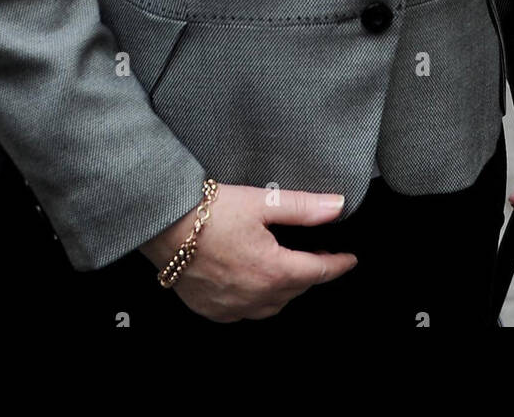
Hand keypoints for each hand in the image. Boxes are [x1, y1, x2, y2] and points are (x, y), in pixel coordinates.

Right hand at [137, 183, 357, 321]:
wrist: (164, 227)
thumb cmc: (209, 212)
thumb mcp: (261, 202)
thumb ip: (302, 207)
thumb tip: (336, 206)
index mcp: (272, 270)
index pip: (317, 271)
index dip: (337, 265)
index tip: (349, 260)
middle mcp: (255, 295)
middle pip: (296, 289)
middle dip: (311, 273)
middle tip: (318, 256)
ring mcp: (233, 307)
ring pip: (273, 305)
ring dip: (286, 288)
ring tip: (289, 268)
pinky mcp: (213, 310)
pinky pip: (246, 311)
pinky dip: (258, 299)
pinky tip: (256, 283)